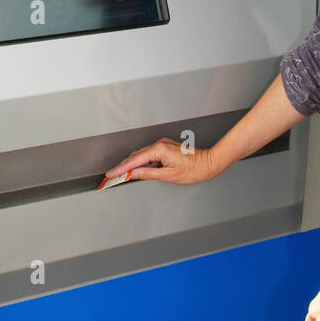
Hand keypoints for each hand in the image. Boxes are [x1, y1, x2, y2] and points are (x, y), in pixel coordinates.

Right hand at [104, 137, 219, 184]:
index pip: (135, 160)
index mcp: (159, 150)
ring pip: (142, 155)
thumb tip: (133, 174)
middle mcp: (160, 144)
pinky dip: (141, 162)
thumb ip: (147, 174)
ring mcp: (162, 145)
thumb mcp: (168, 175)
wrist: (208, 164)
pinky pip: (149, 155)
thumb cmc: (193, 170)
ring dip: (132, 165)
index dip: (121, 168)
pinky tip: (137, 170)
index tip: (111, 174)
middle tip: (113, 176)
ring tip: (122, 175)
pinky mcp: (165, 148)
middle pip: (136, 156)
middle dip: (123, 166)